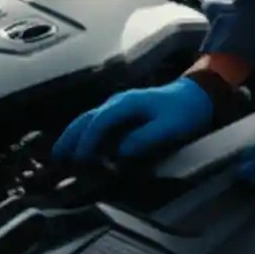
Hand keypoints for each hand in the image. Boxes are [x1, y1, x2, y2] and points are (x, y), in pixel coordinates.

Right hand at [51, 77, 212, 161]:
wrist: (197, 94)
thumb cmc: (184, 110)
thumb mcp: (169, 127)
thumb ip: (144, 139)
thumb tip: (120, 152)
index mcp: (127, 103)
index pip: (99, 121)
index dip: (87, 141)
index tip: (79, 159)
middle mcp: (118, 102)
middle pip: (87, 118)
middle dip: (71, 137)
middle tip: (57, 157)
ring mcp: (119, 105)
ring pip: (89, 119)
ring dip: (75, 135)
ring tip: (62, 154)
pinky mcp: (123, 112)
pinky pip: (98, 122)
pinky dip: (86, 134)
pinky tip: (83, 146)